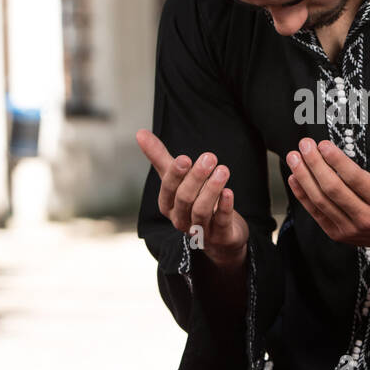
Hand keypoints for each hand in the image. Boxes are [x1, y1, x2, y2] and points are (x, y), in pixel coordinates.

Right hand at [136, 129, 248, 267]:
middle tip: (210, 157)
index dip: (175, 175)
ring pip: (201, 211)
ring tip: (223, 170)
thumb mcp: (177, 178)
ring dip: (212, 189)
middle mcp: (180, 219)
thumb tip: (140, 133)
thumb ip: (160, 157)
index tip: (185, 158)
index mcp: (168, 204)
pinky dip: (224, 207)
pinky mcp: (220, 236)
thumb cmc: (194, 200)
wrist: (220, 233)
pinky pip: (220, 223)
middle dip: (196, 178)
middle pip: (184, 199)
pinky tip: (229, 192)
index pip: (168, 189)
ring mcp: (200, 230)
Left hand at [285, 125, 369, 267]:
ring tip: (294, 157)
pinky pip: (316, 213)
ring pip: (321, 202)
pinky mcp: (338, 234)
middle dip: (315, 165)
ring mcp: (350, 229)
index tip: (323, 144)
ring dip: (304, 178)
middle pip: (334, 190)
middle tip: (305, 145)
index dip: (337, 161)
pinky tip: (294, 177)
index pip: (356, 180)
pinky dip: (302, 195)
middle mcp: (367, 218)